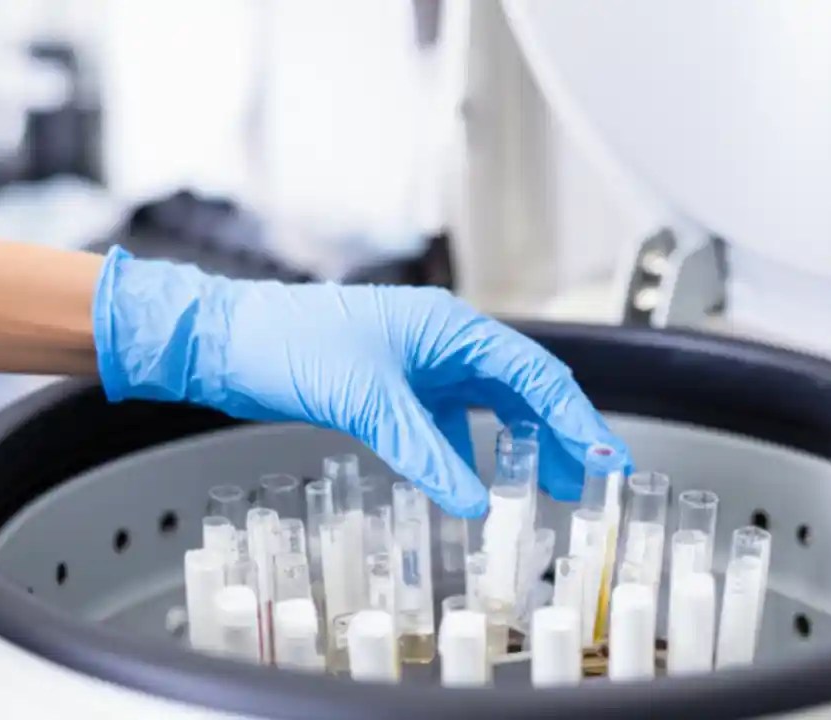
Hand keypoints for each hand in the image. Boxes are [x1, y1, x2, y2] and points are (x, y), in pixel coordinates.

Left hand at [93, 247, 629, 515]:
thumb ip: (426, 452)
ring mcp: (416, 365)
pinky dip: (464, 454)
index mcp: (450, 327)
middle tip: (584, 480)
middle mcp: (441, 342)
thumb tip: (473, 502)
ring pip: (486, 407)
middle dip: (556, 435)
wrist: (223, 343)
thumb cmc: (288, 342)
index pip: (534, 374)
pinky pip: (445, 423)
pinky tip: (468, 485)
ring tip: (541, 489)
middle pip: (519, 390)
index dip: (577, 417)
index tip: (607, 455)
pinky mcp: (389, 389)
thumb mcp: (368, 399)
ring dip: (515, 447)